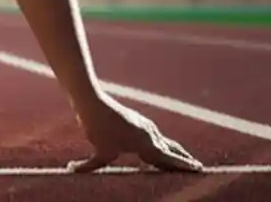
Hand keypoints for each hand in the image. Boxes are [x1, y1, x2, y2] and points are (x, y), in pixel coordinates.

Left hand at [69, 93, 203, 173]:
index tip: (199, 169)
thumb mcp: (99, 152)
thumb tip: (71, 170)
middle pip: (171, 149)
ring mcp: (145, 126)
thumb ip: (90, 165)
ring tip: (183, 159)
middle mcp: (150, 134)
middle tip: (198, 168)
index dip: (183, 165)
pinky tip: (157, 147)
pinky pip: (154, 136)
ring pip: (164, 142)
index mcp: (146, 144)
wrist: (92, 101)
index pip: (169, 158)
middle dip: (184, 159)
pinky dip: (161, 144)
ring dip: (173, 151)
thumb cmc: (97, 127)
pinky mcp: (137, 121)